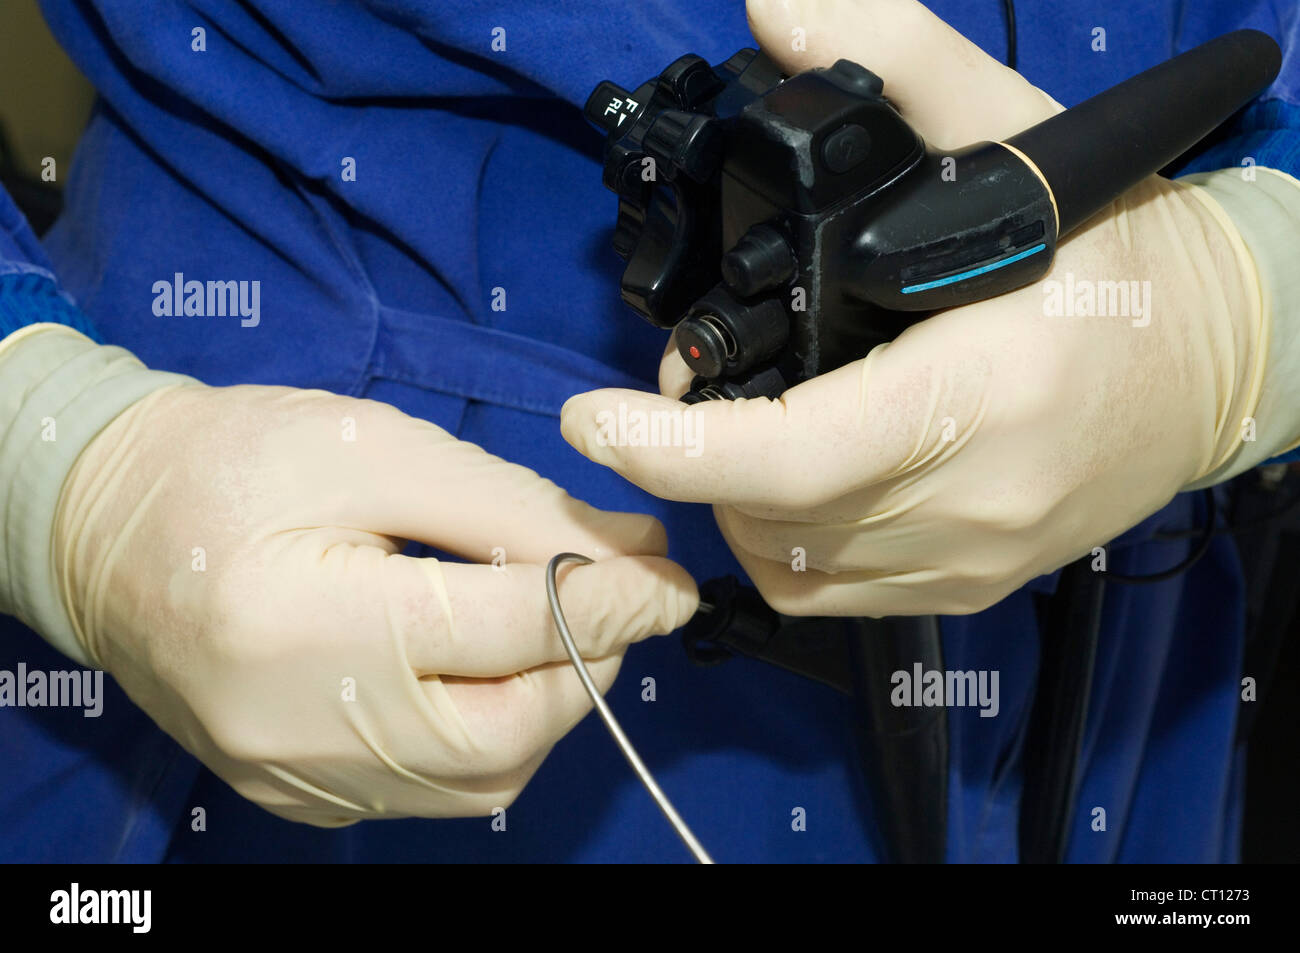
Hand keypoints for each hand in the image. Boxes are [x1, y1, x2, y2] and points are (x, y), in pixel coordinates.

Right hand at [55, 383, 695, 824]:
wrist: (108, 522)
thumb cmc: (236, 460)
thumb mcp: (375, 448)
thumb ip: (509, 506)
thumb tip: (630, 548)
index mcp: (306, 621)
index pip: (505, 630)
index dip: (609, 600)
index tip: (670, 576)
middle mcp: (296, 725)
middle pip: (504, 734)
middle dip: (589, 667)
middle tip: (621, 604)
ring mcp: (294, 775)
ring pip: (480, 781)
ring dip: (549, 707)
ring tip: (562, 630)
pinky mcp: (296, 793)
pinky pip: (431, 794)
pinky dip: (492, 737)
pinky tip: (494, 674)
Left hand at [560, 0, 1268, 616]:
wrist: (1217, 361)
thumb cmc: (1122, 258)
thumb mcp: (1021, 139)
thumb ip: (901, 65)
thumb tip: (781, 11)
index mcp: (980, 391)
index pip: (795, 456)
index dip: (673, 449)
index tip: (592, 416)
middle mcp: (973, 496)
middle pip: (771, 513)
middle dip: (690, 462)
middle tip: (673, 402)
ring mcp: (970, 556)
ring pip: (788, 566)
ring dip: (729, 505)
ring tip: (730, 438)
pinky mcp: (969, 586)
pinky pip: (828, 595)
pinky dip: (777, 546)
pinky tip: (782, 489)